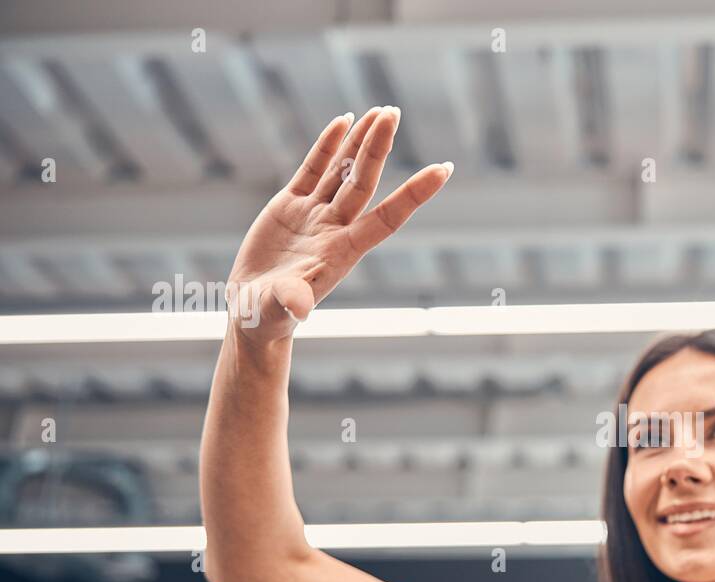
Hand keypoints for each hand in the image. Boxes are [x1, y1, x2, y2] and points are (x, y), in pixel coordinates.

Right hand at [225, 105, 452, 342]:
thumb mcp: (276, 309)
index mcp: (342, 252)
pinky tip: (345, 121)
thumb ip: (290, 302)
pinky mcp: (290, 206)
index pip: (388, 217)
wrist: (252, 313)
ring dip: (361, 142)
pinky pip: (313, 168)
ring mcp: (314, 215)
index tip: (444, 169)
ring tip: (380, 111)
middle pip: (363, 181)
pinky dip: (328, 145)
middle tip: (394, 112)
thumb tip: (301, 307)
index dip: (414, 194)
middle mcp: (334, 228)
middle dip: (378, 147)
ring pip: (342, 170)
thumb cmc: (268, 317)